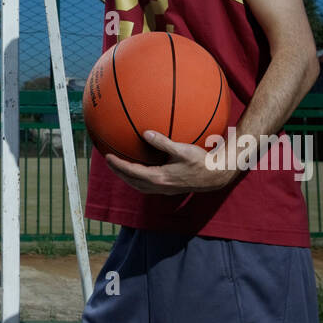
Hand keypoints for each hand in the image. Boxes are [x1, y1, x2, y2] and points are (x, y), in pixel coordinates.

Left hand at [105, 131, 237, 194]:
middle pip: (132, 181)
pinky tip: (139, 169)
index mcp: (159, 178)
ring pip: (139, 186)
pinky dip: (138, 178)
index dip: (118, 165)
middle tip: (108, 161)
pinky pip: (147, 185)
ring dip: (127, 177)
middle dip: (119, 172)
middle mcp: (159, 186)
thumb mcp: (182, 150)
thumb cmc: (201, 162)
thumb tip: (145, 132)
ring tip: (119, 167)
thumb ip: (163, 142)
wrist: (215, 176)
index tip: (107, 157)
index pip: (132, 172)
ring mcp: (164, 189)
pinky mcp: (169, 189)